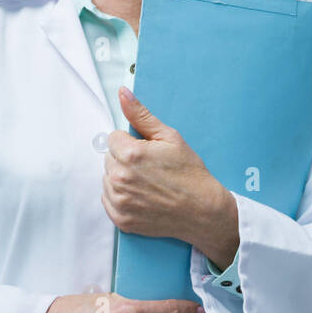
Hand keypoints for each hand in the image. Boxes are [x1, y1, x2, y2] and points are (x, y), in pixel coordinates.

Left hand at [103, 86, 239, 265]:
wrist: (203, 211)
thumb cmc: (190, 173)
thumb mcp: (170, 138)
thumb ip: (141, 115)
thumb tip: (122, 94)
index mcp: (130, 154)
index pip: (113, 138)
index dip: (132, 142)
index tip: (148, 152)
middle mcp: (120, 178)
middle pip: (109, 158)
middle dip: (125, 159)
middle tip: (150, 169)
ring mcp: (119, 201)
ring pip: (108, 179)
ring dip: (122, 178)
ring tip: (148, 183)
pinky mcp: (120, 218)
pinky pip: (109, 199)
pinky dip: (121, 197)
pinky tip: (142, 196)